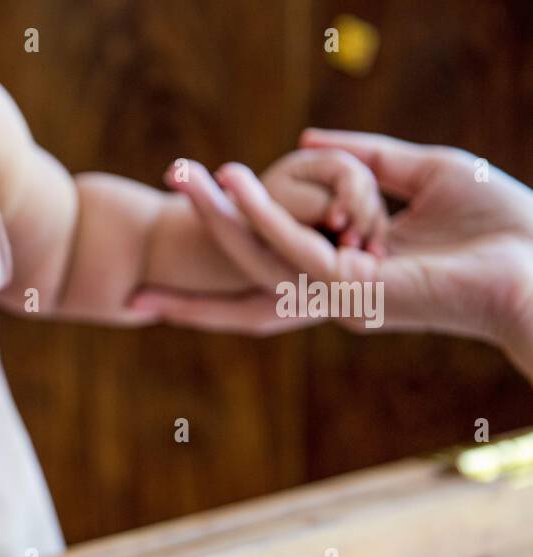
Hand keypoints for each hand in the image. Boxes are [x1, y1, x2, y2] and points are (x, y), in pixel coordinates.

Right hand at [135, 131, 532, 378]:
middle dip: (205, 227)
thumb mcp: (424, 173)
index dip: (226, 244)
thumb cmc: (499, 224)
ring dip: (220, 218)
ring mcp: (340, 299)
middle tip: (170, 182)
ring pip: (260, 259)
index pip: (272, 261)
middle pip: (250, 263)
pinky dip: (262, 220)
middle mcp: (334, 291)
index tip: (186, 224)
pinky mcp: (354, 296)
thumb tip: (304, 144)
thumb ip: (365, 160)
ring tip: (189, 179)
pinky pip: (294, 254)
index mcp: (348, 270)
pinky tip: (237, 191)